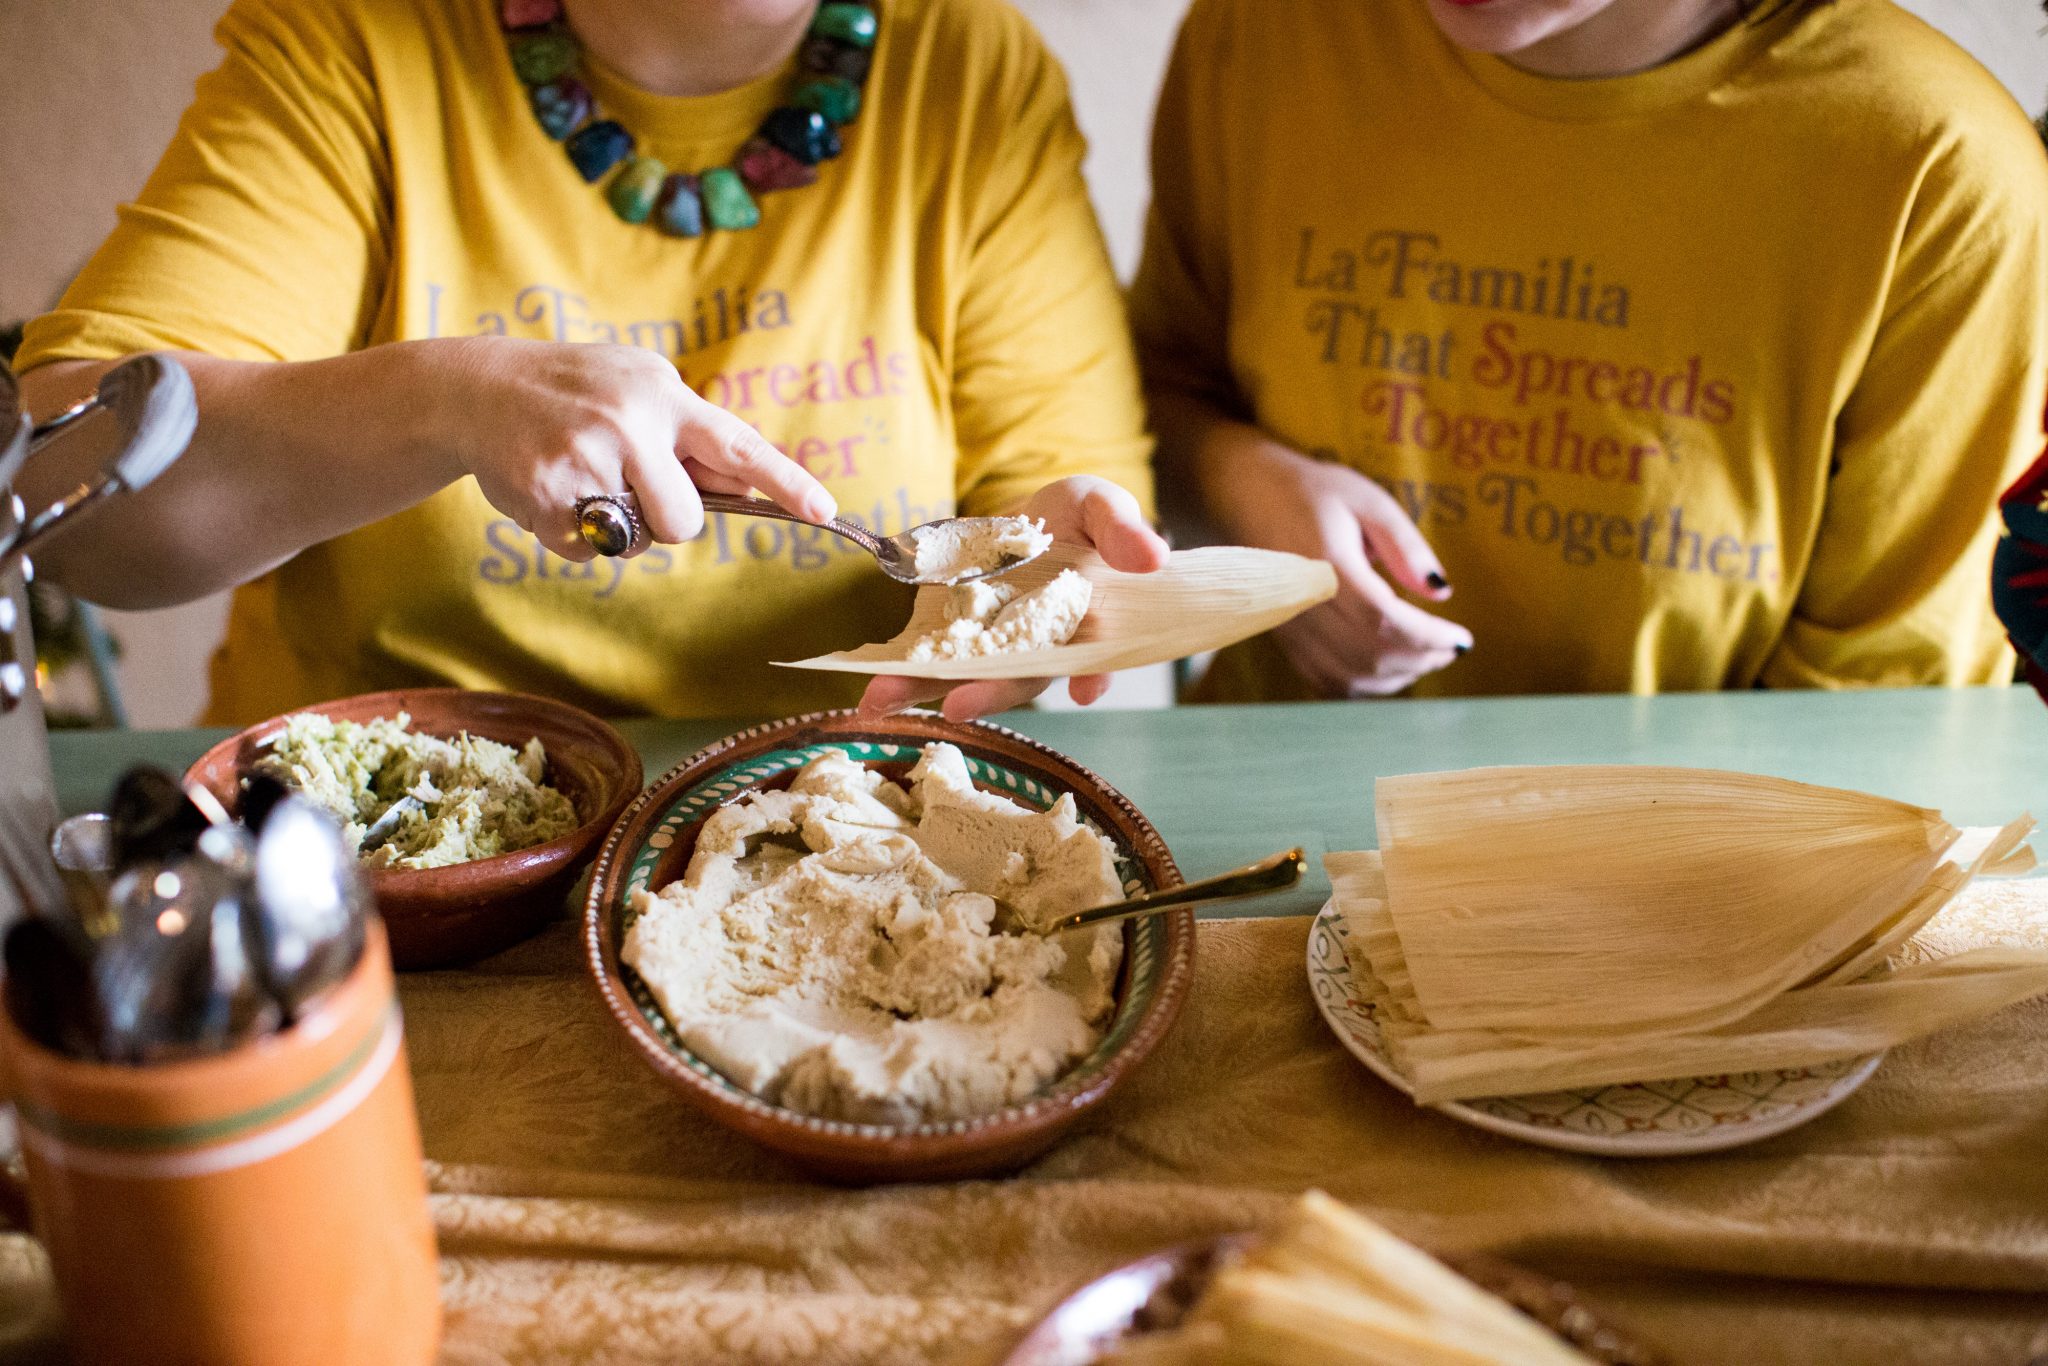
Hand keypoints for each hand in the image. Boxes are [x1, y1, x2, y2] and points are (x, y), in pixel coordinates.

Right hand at [429, 336, 835, 560]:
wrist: (477, 388)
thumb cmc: (577, 393)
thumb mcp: (638, 386)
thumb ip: (691, 435)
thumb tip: (749, 489)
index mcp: (664, 395)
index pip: (737, 445)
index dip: (784, 481)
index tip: (823, 509)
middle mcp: (629, 423)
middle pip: (686, 521)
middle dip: (666, 518)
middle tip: (629, 485)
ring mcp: (586, 459)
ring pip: (639, 540)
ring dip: (622, 528)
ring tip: (586, 480)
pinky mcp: (548, 495)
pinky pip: (589, 551)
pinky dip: (573, 534)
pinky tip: (551, 490)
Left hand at [857, 476, 1170, 721]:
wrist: (1034, 513)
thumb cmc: (1082, 518)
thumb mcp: (1103, 506)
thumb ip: (1122, 530)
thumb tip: (1152, 557)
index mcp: (1084, 629)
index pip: (1090, 657)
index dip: (1090, 675)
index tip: (1086, 690)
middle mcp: (1036, 647)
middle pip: (1017, 676)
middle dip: (989, 692)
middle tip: (960, 705)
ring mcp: (991, 642)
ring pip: (962, 671)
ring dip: (926, 689)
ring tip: (884, 702)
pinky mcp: (953, 629)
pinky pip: (926, 654)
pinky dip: (903, 673)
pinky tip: (874, 692)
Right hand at [1211, 440, 1470, 696]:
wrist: (1242, 497)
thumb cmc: (1310, 492)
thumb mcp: (1367, 500)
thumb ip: (1405, 546)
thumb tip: (1441, 592)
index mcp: (1327, 565)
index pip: (1384, 621)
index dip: (1429, 638)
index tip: (1463, 639)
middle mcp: (1304, 604)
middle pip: (1370, 656)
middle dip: (1421, 660)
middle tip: (1452, 647)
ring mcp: (1290, 628)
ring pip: (1350, 677)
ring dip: (1397, 677)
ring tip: (1427, 656)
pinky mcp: (1286, 641)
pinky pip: (1328, 682)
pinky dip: (1366, 685)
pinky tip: (1390, 668)